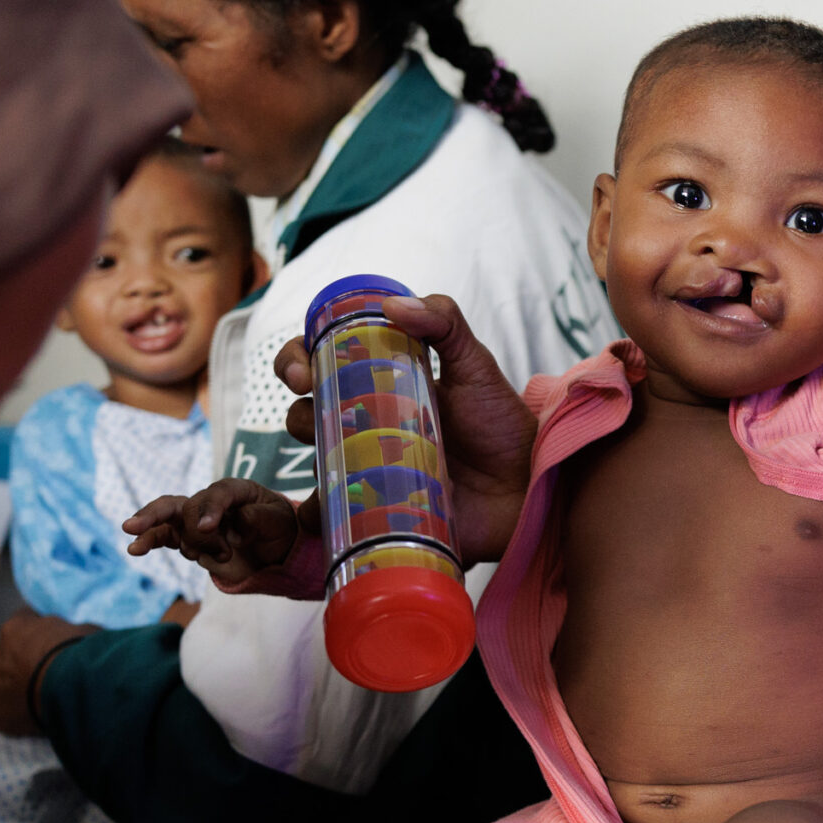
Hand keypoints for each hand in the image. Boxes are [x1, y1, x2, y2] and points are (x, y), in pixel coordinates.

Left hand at [0, 610, 96, 736]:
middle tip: (9, 669)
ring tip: (2, 698)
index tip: (45, 635)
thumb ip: (73, 633)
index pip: (20, 619)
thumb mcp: (84, 631)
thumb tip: (81, 635)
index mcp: (16, 630)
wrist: (74, 688)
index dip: (31, 628)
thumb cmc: (82, 655)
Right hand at [124, 480, 324, 597]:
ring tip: (169, 552)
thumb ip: (258, 519)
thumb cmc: (279, 528)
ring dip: (168, 536)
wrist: (275, 549)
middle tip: (154, 530)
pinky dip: (149, 541)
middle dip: (178, 520)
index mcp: (236, 491)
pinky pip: (163, 536)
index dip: (212, 509)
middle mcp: (211, 501)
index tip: (209, 529)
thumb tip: (236, 524)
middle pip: (189, 505)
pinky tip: (134, 548)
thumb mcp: (278, 522)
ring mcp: (195, 519)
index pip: (220, 494)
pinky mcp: (186, 538)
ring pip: (168, 517)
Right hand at [277, 293, 537, 564]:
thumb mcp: (476, 365)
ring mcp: (367, 473)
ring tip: (344, 462)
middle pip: (304, 416)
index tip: (302, 369)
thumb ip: (445, 323)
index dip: (296, 360)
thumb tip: (392, 303)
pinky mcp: (377, 514)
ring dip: (311, 464)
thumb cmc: (500, 426)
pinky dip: (320, 517)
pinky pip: (330, 518)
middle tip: (315, 413)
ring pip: (312, 466)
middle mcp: (364, 429)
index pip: (320, 364)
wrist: (527, 487)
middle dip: (296, 413)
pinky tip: (336, 510)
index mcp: (379, 386)